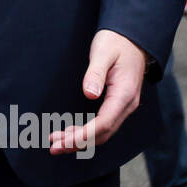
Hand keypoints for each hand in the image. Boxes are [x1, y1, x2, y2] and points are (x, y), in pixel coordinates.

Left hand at [49, 29, 146, 152]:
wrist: (132, 39)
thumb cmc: (116, 43)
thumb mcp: (103, 53)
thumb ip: (95, 73)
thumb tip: (89, 94)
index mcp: (125, 94)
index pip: (104, 123)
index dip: (84, 135)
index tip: (64, 141)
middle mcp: (127, 104)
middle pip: (103, 133)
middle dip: (78, 143)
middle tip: (54, 147)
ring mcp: (124, 106)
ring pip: (103, 132)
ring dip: (81, 140)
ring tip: (56, 142)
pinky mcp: (117, 105)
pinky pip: (103, 124)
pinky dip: (86, 132)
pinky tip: (71, 133)